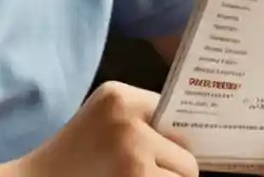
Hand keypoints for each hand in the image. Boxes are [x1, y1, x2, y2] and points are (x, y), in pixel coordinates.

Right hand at [14, 81, 198, 176]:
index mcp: (118, 95)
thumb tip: (191, 139)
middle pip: (186, 146)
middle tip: (144, 171)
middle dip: (174, 167)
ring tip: (134, 176)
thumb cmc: (72, 156)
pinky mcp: (135, 175)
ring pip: (187, 173)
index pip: (176, 113)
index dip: (176, 139)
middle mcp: (128, 115)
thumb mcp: (104, 120)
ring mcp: (133, 148)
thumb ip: (141, 119)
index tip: (172, 152)